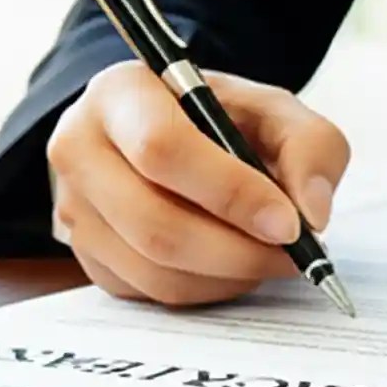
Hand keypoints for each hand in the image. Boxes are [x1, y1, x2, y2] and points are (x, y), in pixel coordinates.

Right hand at [48, 61, 348, 305]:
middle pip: (154, 223)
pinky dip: (209, 289)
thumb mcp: (278, 112)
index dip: (231, 193)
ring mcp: (75, 209)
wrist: (183, 139)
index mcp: (120, 93)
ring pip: (155, 268)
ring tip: (270, 256)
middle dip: (238, 251)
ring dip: (229, 275)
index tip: (290, 223)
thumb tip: (311, 214)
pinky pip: (152, 293)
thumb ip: (310, 148)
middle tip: (293, 255)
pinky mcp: (90, 257)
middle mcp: (80, 149)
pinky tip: (236, 264)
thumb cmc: (226, 121)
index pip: (162, 149)